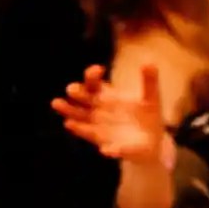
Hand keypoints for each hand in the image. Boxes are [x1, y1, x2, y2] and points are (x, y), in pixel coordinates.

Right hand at [53, 65, 168, 163]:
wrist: (150, 145)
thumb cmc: (149, 118)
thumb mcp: (152, 98)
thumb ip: (149, 82)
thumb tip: (148, 62)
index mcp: (109, 96)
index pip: (95, 83)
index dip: (92, 76)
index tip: (97, 70)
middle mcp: (98, 108)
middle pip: (83, 97)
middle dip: (77, 92)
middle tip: (72, 89)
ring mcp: (97, 124)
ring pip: (78, 115)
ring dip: (68, 109)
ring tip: (56, 103)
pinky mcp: (99, 139)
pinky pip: (87, 133)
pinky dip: (79, 129)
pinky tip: (70, 124)